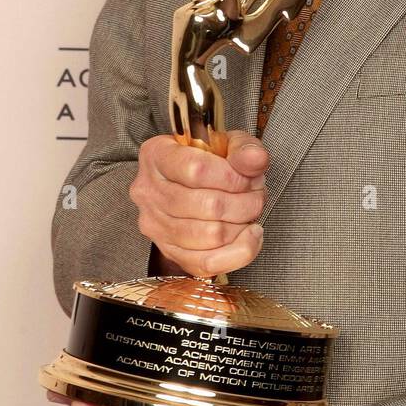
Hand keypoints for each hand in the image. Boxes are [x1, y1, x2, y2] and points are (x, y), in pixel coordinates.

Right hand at [131, 131, 268, 279]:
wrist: (193, 183)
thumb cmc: (208, 161)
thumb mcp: (228, 142)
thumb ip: (244, 148)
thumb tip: (255, 159)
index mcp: (156, 155)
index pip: (196, 170)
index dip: (233, 177)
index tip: (249, 177)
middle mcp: (148, 192)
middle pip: (207, 205)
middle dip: (245, 202)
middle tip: (256, 194)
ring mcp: (155, 226)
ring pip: (210, 236)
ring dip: (243, 224)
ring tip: (250, 211)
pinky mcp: (169, 252)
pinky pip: (207, 263)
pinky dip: (239, 252)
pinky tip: (248, 235)